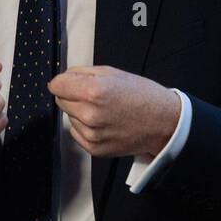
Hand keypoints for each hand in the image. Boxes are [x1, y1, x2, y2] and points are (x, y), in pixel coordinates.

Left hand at [48, 65, 179, 158]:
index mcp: (93, 91)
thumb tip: (61, 78)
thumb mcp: (112, 72)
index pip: (56, 85)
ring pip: (69, 117)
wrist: (163, 123)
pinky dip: (85, 127)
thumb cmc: (141, 95)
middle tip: (94, 96)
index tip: (70, 82)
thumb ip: (82, 72)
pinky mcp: (94, 148)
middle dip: (72, 96)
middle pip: (60, 101)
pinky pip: (76, 133)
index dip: (63, 81)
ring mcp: (91, 134)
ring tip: (104, 110)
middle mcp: (89, 114)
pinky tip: (104, 123)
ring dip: (80, 112)